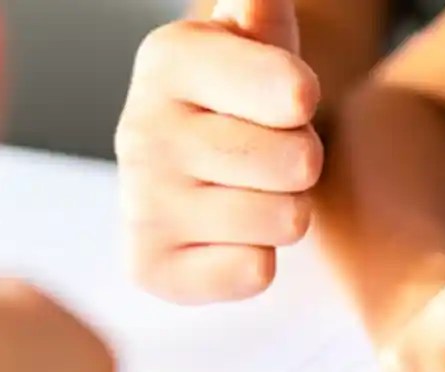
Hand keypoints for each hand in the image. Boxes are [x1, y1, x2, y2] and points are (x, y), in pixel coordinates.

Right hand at [116, 0, 322, 302]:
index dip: (305, 102)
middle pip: (298, 160)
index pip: (293, 93)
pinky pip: (254, 272)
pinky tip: (230, 236)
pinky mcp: (150, 267)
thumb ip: (262, 12)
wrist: (195, 173)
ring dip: (285, 210)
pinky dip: (256, 259)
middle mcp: (139, 131)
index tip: (290, 100)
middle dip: (303, 161)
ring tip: (252, 192)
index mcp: (167, 59)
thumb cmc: (243, 100)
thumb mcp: (259, 43)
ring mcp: (140, 204)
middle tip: (272, 155)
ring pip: (285, 219)